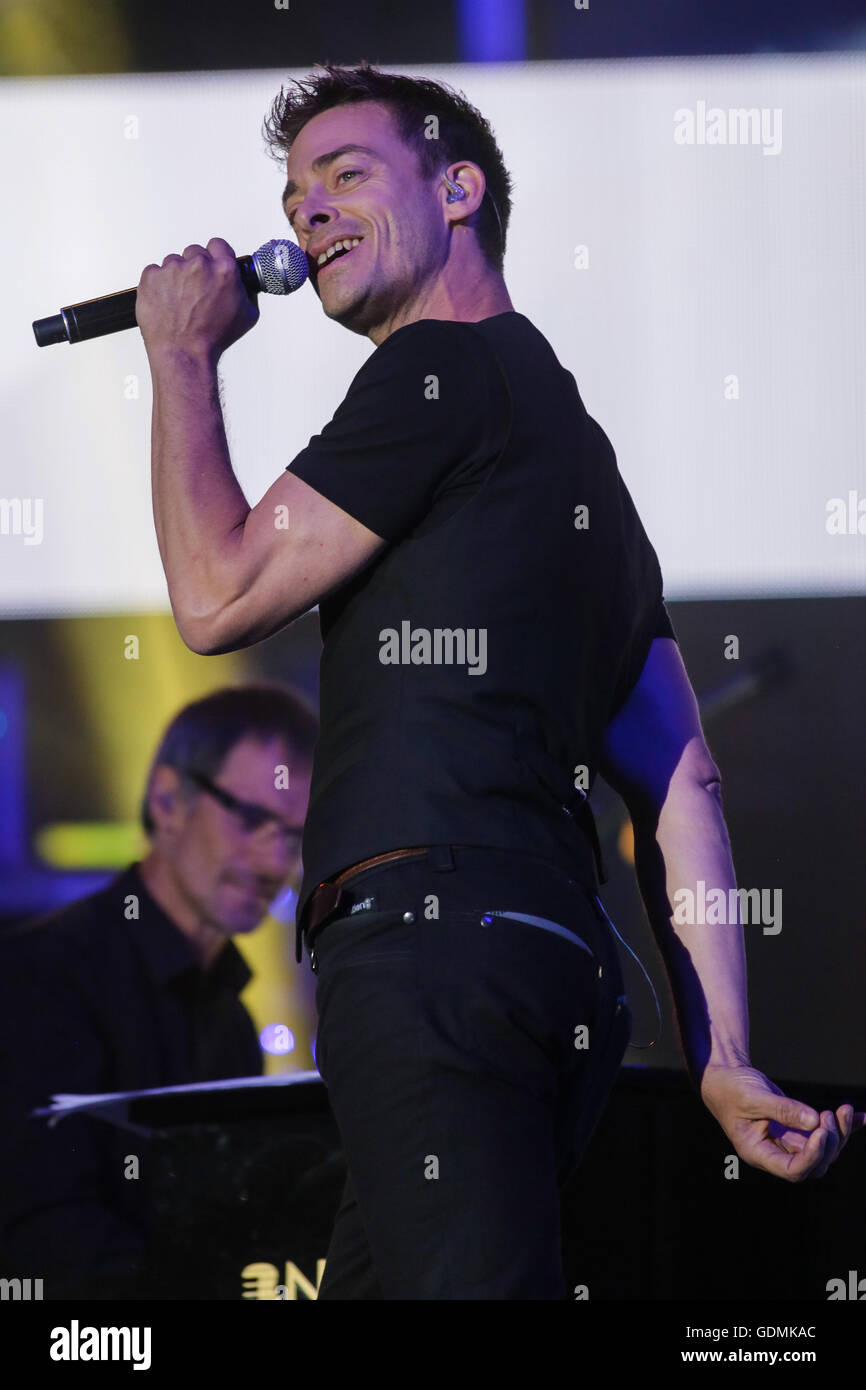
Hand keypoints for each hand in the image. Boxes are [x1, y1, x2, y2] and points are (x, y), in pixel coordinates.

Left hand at [135, 237, 258, 362]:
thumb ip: (245, 292)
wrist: (183, 353)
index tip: (212, 265)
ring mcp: (172, 269)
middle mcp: (198, 265)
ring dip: (176, 276)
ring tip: (179, 300)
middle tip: (195, 290)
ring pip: (174, 262)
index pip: (218, 245)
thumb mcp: (246, 316)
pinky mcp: (151, 276)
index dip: (215, 255)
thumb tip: (242, 283)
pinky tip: (166, 302)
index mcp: (223, 270)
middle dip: (195, 268)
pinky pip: (155, 272)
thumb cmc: (212, 339)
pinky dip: (158, 284)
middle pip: (195, 252)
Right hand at [699, 1062, 864, 1180]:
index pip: (793, 1170)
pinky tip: (862, 1118)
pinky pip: (824, 1134)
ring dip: (838, 1133)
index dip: (812, 1156)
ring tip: (845, 1109)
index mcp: (758, 1153)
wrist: (724, 1077)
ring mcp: (788, 1142)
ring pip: (822, 1151)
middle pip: (813, 1164)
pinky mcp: (796, 1129)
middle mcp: (776, 1153)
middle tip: (830, 1114)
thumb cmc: (731, 1088)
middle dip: (828, 1143)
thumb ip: (782, 1109)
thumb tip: (815, 1121)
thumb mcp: (752, 1097)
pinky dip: (845, 1127)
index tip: (820, 1130)